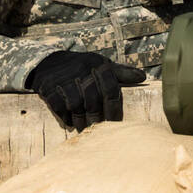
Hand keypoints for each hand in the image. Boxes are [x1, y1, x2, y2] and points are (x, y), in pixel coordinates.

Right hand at [27, 51, 146, 130]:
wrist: (51, 60)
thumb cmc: (83, 66)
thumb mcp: (102, 64)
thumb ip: (121, 72)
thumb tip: (142, 77)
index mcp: (99, 65)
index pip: (111, 90)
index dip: (114, 109)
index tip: (116, 125)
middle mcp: (83, 72)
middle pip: (94, 101)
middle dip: (98, 119)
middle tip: (100, 132)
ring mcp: (65, 80)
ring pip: (76, 106)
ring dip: (82, 121)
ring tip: (86, 130)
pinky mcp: (49, 88)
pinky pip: (59, 107)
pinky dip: (66, 117)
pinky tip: (71, 122)